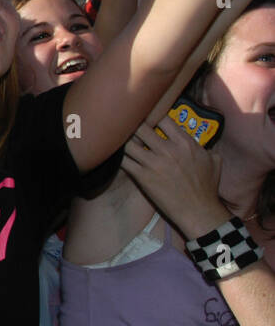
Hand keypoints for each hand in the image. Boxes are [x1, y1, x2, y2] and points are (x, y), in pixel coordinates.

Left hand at [121, 120, 227, 238]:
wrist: (199, 211)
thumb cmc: (208, 187)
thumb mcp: (214, 161)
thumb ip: (205, 146)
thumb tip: (201, 139)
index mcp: (185, 143)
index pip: (162, 118)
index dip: (150, 114)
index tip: (143, 115)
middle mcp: (168, 150)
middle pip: (140, 127)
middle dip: (131, 124)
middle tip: (123, 124)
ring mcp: (153, 163)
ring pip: (128, 143)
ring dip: (121, 140)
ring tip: (114, 138)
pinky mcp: (143, 177)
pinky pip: (123, 161)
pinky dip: (117, 156)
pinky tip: (112, 155)